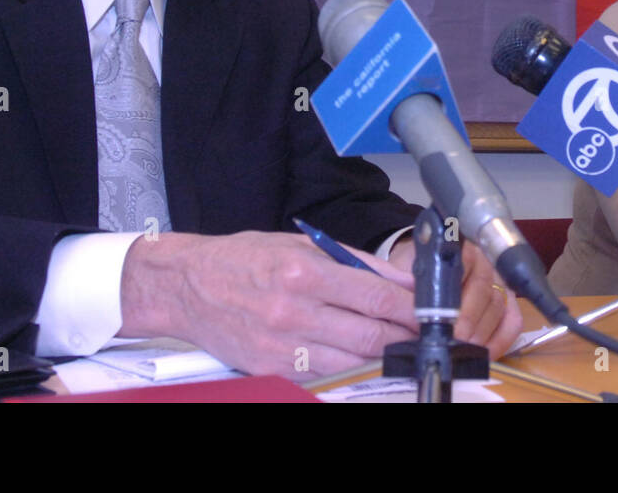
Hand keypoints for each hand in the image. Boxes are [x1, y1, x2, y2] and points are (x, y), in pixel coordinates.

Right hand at [118, 231, 418, 379]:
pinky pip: (324, 374)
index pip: (375, 297)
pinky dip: (349, 367)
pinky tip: (362, 358)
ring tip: (401, 347)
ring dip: (383, 357)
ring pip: (352, 360)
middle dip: (405, 337)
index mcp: (303, 272)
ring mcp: (282, 345)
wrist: (187, 286)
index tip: (430, 311)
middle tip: (424, 335)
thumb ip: (355, 263)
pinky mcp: (272, 369)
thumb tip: (401, 279)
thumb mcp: (301, 244)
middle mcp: (294, 311)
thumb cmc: (245, 259)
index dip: (410, 308)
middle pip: (370, 335)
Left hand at [388, 239, 522, 358]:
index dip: (454, 294)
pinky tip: (483, 353)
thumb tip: (414, 316)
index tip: (443, 319)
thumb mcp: (400, 281)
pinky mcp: (508, 302)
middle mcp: (482, 261)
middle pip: (483, 289)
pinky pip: (512, 322)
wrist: (417, 283)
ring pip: (498, 307)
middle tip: (453, 342)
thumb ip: (404, 293)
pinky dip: (500, 341)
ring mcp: (497, 282)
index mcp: (455, 248)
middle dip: (468, 321)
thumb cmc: (410, 281)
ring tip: (463, 350)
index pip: (464, 262)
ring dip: (481, 334)